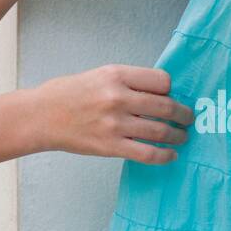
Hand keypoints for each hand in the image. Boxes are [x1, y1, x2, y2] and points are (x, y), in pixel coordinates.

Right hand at [37, 64, 193, 163]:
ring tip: (182, 136)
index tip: (172, 96)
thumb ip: (127, 82)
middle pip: (166, 106)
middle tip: (189, 118)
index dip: (171, 90)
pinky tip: (171, 155)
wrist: (41, 116)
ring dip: (178, 135)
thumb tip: (158, 93)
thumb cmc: (67, 93)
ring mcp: (115, 123)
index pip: (162, 80)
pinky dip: (165, 155)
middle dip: (184, 114)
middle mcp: (118, 97)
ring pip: (161, 131)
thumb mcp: (98, 75)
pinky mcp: (111, 146)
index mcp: (116, 75)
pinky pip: (148, 153)